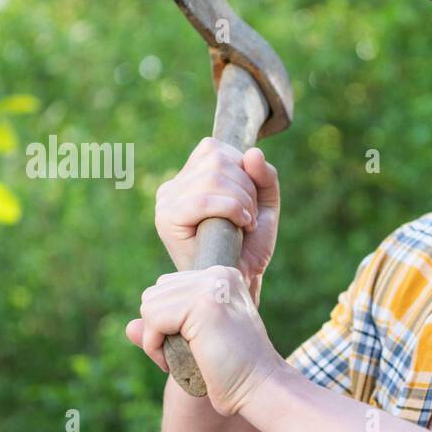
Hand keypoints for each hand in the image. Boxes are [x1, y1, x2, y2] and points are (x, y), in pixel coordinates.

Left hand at [126, 266, 282, 415]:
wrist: (260, 387)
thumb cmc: (232, 371)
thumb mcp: (194, 343)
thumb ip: (165, 329)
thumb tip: (129, 327)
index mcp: (223, 278)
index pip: (168, 288)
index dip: (166, 322)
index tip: (189, 347)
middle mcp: (219, 275)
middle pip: (155, 292)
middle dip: (158, 327)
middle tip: (181, 355)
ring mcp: (213, 286)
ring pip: (150, 304)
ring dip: (155, 338)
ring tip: (180, 358)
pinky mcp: (204, 303)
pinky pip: (153, 319)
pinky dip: (154, 346)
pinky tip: (174, 362)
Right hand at [154, 138, 279, 295]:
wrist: (240, 282)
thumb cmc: (248, 247)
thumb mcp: (264, 205)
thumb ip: (264, 176)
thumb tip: (253, 152)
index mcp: (189, 178)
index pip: (214, 148)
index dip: (242, 169)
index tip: (250, 200)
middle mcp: (172, 187)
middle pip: (217, 160)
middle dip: (247, 188)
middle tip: (250, 217)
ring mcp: (166, 202)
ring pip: (213, 177)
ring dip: (242, 201)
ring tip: (245, 224)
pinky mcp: (166, 219)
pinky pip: (204, 199)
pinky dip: (232, 209)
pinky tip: (241, 226)